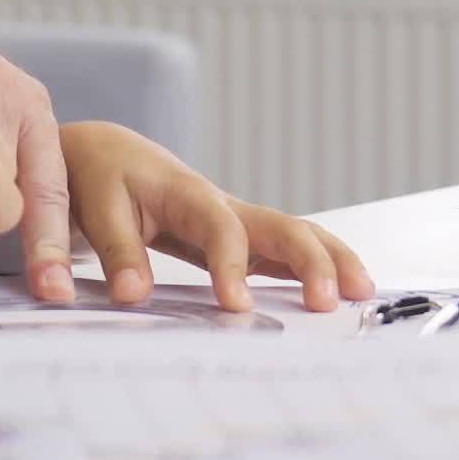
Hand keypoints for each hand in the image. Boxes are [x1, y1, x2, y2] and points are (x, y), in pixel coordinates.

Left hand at [60, 120, 374, 313]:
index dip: (232, 265)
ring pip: (295, 233)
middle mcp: (222, 205)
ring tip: (361, 294)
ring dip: (331, 259)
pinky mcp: (239, 235)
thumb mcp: (96, 207)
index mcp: (187, 194)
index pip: (220, 229)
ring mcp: (237, 220)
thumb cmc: (100, 177)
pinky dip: (317, 265)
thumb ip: (117, 250)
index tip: (236, 305)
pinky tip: (340, 291)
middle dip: (311, 260)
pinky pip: (285, 247)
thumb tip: (133, 294)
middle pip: (281, 225)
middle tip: (327, 303)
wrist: (105, 154)